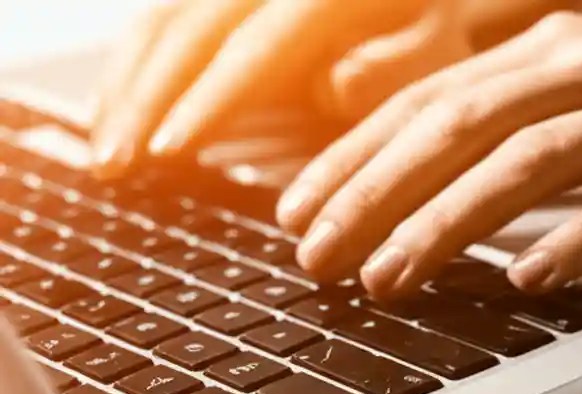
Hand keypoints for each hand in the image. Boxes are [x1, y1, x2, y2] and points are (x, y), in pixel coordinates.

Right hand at [91, 0, 472, 177]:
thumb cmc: (455, 24)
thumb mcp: (446, 46)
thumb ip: (396, 66)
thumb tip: (332, 87)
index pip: (256, 41)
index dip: (209, 96)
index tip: (169, 148)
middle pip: (193, 23)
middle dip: (144, 95)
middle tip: (113, 167)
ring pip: (171, 15)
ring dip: (128, 84)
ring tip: (105, 153)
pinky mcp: (241, 1)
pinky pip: (175, 17)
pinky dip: (140, 66)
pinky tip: (121, 114)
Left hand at [279, 12, 581, 298]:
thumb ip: (519, 117)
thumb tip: (422, 167)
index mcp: (559, 45)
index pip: (433, 100)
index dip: (355, 157)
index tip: (298, 213)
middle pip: (465, 125)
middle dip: (377, 193)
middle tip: (317, 256)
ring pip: (536, 160)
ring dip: (454, 221)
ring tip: (394, 277)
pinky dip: (580, 237)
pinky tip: (532, 278)